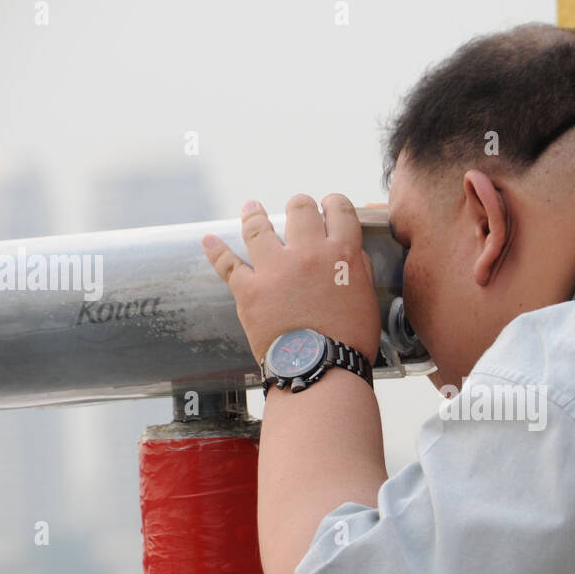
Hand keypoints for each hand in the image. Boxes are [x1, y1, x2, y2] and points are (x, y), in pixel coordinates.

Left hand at [202, 195, 379, 366]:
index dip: (334, 204)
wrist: (319, 369)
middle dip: (300, 206)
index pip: (340, 211)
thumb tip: (352, 255)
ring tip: (252, 208)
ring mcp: (275, 269)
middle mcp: (307, 253)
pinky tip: (208, 239)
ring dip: (255, 214)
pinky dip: (215, 250)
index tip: (329, 205)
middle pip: (300, 209)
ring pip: (259, 227)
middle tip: (299, 209)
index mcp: (341, 255)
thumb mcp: (366, 300)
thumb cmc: (350, 342)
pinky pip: (227, 264)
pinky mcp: (249, 290)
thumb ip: (358, 271)